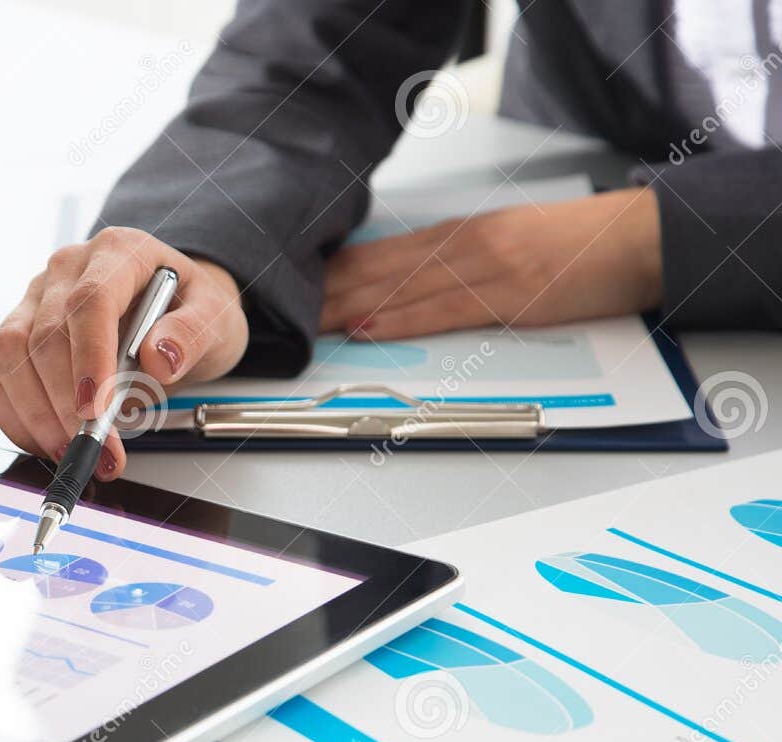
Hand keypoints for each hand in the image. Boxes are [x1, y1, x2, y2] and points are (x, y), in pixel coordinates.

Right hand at [0, 227, 248, 478]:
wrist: (172, 312)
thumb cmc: (187, 311)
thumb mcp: (215, 318)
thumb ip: (193, 334)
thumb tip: (158, 357)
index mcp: (117, 253)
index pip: (89, 302)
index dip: (88, 358)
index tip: (95, 408)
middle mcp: (66, 271)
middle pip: (45, 336)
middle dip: (65, 404)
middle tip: (95, 448)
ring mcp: (34, 302)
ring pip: (9, 356)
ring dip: (36, 414)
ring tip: (72, 451)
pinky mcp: (16, 336)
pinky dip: (16, 419)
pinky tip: (47, 442)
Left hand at [318, 189, 662, 340]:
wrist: (636, 241)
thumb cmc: (574, 248)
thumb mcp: (505, 243)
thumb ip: (456, 261)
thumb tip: (406, 283)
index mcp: (461, 235)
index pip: (383, 253)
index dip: (337, 272)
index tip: (298, 285)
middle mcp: (464, 246)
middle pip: (381, 270)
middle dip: (330, 292)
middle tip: (284, 309)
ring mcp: (484, 270)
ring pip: (401, 290)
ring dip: (350, 307)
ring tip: (309, 323)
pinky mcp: (507, 297)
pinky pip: (442, 311)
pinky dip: (401, 320)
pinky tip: (369, 327)